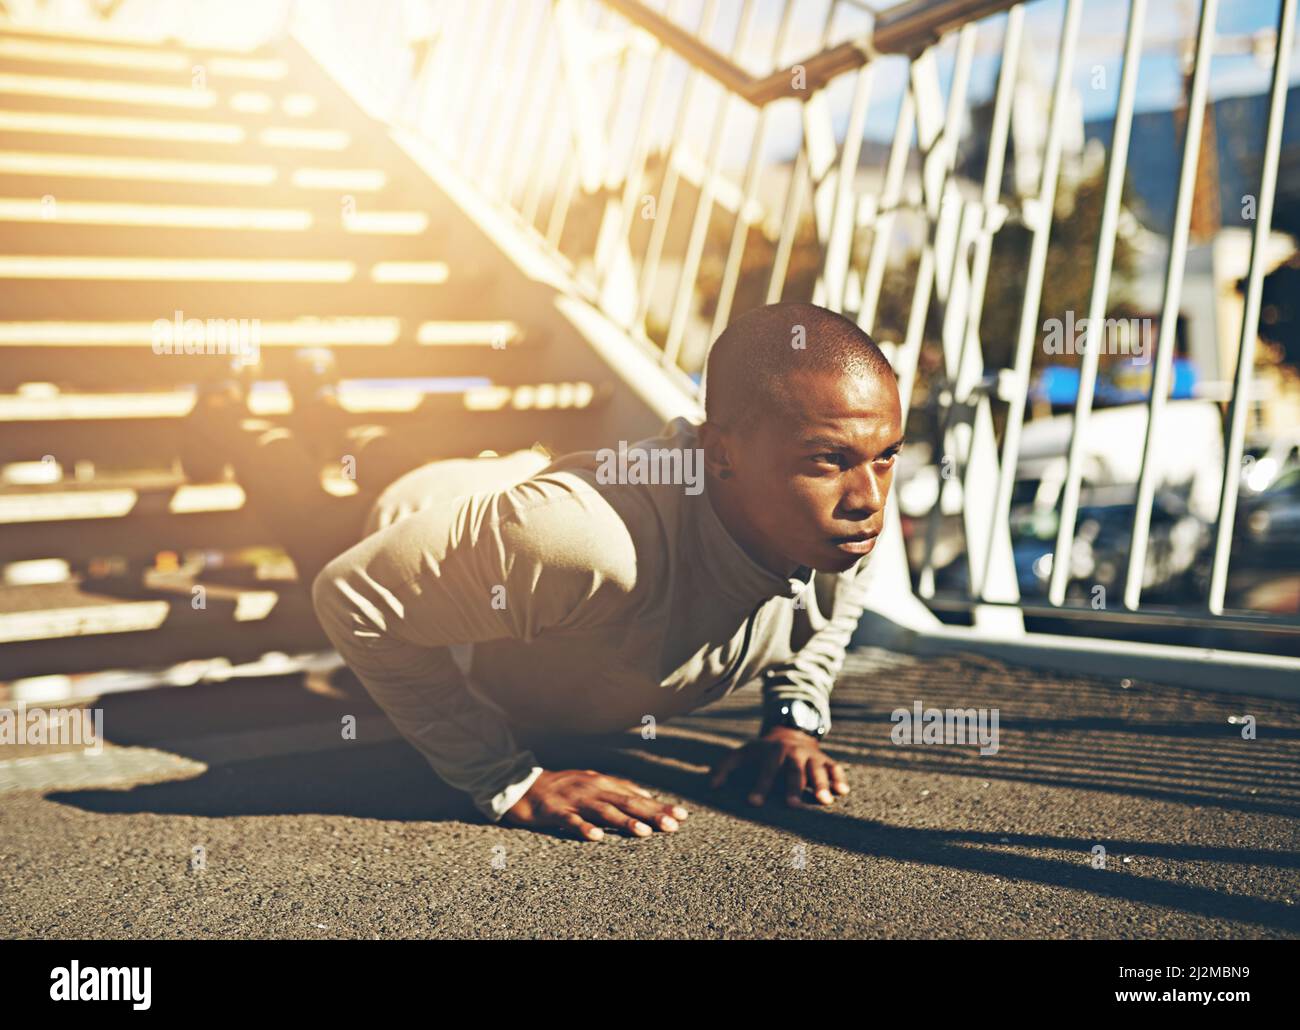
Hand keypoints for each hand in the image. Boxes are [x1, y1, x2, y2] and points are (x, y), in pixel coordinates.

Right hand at [503, 769, 689, 841]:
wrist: (523, 784)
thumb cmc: (563, 787)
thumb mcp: (593, 783)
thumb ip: (619, 789)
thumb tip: (648, 796)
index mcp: (604, 784)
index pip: (637, 796)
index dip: (660, 805)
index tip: (682, 815)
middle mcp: (592, 789)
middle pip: (626, 802)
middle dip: (650, 813)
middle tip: (672, 825)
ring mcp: (573, 799)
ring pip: (602, 810)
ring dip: (624, 821)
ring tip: (643, 831)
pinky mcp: (554, 811)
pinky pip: (570, 820)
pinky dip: (583, 827)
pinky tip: (596, 837)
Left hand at [709, 726, 849, 806]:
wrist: (790, 733)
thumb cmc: (762, 752)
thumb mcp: (742, 754)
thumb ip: (725, 767)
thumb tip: (711, 786)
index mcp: (773, 753)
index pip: (766, 771)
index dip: (760, 787)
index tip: (753, 803)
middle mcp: (794, 753)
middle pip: (794, 771)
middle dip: (793, 787)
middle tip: (792, 805)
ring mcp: (812, 756)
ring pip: (818, 770)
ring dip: (821, 785)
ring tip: (824, 801)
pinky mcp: (826, 760)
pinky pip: (835, 768)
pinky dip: (839, 779)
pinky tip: (842, 792)